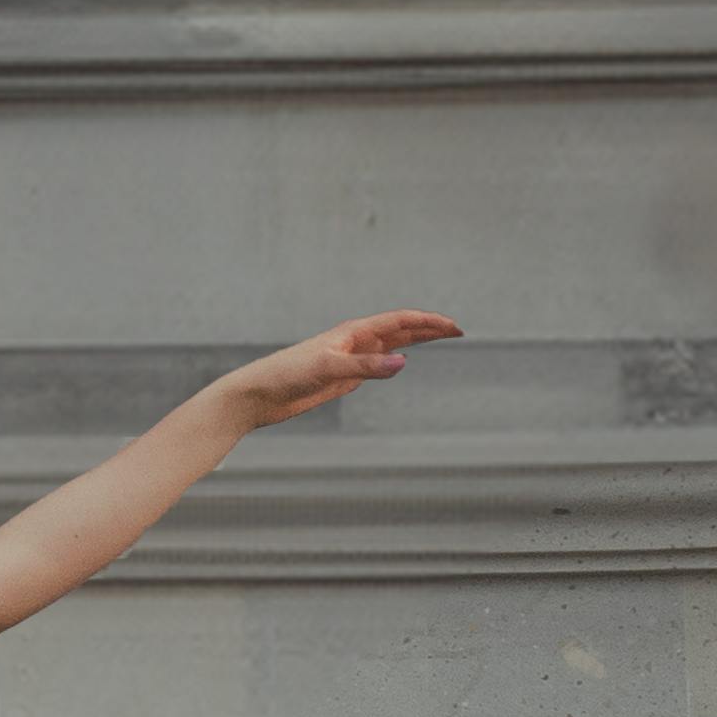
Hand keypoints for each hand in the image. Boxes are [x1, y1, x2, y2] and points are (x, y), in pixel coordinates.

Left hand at [224, 311, 461, 430]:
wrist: (258, 394)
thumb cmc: (286, 375)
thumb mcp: (328, 369)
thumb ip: (366, 366)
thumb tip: (403, 364)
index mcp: (352, 332)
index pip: (399, 321)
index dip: (427, 322)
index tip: (453, 326)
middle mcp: (353, 341)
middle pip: (399, 330)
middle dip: (428, 329)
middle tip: (457, 330)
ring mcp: (349, 358)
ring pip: (390, 346)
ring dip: (415, 341)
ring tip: (439, 338)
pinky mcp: (342, 376)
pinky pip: (376, 364)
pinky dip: (393, 360)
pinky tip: (401, 362)